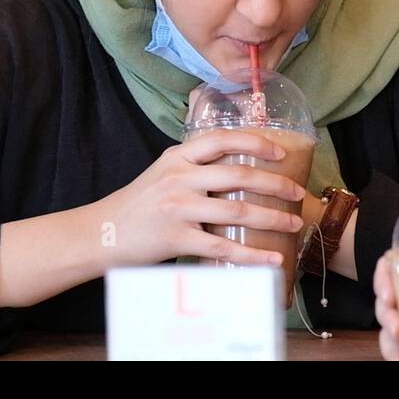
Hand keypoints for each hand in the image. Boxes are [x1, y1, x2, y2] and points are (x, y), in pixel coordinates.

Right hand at [95, 129, 304, 267]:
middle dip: (276, 185)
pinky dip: (252, 255)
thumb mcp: (162, 172)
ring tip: (294, 224)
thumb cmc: (138, 205)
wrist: (100, 233)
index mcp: (178, 157)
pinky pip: (223, 247)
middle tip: (298, 193)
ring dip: (273, 218)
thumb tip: (237, 166)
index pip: (223, 139)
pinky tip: (271, 259)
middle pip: (240, 175)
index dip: (256, 143)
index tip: (281, 153)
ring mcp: (178, 207)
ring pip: (238, 210)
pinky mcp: (177, 238)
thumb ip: (194, 166)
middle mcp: (180, 177)